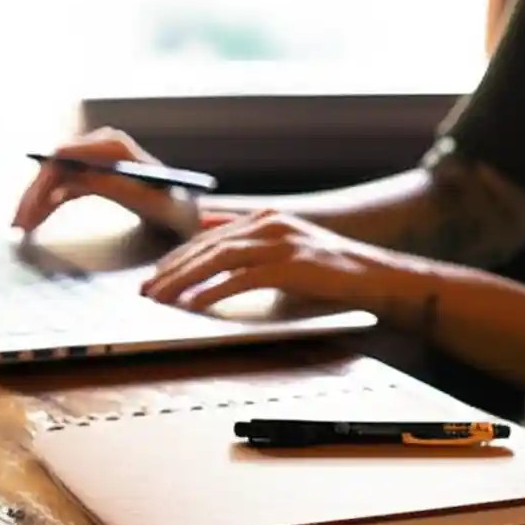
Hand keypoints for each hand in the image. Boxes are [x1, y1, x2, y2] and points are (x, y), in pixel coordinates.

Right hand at [11, 128, 199, 236]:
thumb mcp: (149, 200)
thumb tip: (73, 181)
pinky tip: (33, 222)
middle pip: (54, 165)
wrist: (187, 213)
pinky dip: (46, 204)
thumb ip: (114, 187)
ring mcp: (95, 159)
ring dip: (35, 202)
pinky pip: (61, 187)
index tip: (30, 209)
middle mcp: (100, 145)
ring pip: (53, 177)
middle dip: (33, 195)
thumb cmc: (174, 207)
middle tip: (18, 226)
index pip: (64, 154)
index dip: (42, 181)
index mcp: (113, 146)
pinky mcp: (92, 174)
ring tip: (19, 229)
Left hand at [141, 210, 412, 310]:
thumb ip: (252, 250)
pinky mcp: (290, 264)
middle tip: (146, 290)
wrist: (378, 279)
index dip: (178, 257)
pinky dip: (213, 291)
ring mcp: (280, 242)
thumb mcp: (287, 254)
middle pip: (206, 245)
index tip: (154, 276)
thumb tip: (214, 246)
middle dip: (172, 269)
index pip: (208, 237)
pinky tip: (193, 305)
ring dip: (184, 280)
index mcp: (266, 219)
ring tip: (161, 298)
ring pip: (217, 258)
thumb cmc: (333, 275)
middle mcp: (269, 224)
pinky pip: (241, 278)